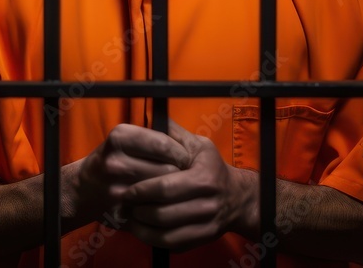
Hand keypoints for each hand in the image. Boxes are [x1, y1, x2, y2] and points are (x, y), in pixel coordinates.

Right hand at [64, 123, 190, 224]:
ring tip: (176, 190)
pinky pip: (153, 211)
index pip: (164, 144)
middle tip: (186, 177)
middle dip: (180, 174)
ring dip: (174, 192)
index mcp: (120, 137)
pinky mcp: (119, 211)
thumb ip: (156, 137)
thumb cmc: (114, 160)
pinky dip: (162, 208)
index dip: (181, 153)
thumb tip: (190, 145)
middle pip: (168, 170)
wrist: (83, 190)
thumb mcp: (128, 139)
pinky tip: (163, 204)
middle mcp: (115, 161)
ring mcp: (116, 189)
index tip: (187, 159)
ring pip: (163, 192)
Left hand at [120, 121, 256, 251]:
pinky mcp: (201, 240)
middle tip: (125, 204)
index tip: (127, 188)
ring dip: (141, 226)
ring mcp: (205, 225)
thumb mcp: (198, 145)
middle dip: (138, 209)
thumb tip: (151, 119)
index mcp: (204, 177)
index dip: (141, 190)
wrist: (237, 198)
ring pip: (164, 233)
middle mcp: (207, 203)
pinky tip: (142, 229)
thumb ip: (174, 135)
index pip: (164, 187)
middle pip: (161, 213)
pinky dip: (152, 239)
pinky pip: (171, 244)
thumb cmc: (212, 168)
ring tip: (130, 216)